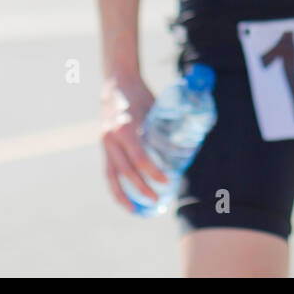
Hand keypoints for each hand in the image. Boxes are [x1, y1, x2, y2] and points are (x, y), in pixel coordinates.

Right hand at [100, 73, 165, 209]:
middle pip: (126, 171)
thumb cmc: (141, 95)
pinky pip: (108, 171)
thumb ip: (164, 127)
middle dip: (142, 189)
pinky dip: (115, 187)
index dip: (154, 173)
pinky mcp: (103, 147)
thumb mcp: (154, 107)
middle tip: (159, 200)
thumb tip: (189, 144)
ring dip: (124, 195)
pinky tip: (125, 199)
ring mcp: (105, 143)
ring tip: (136, 210)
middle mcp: (111, 138)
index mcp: (125, 128)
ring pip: (112, 176)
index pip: (140, 158)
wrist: (117, 82)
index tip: (167, 181)